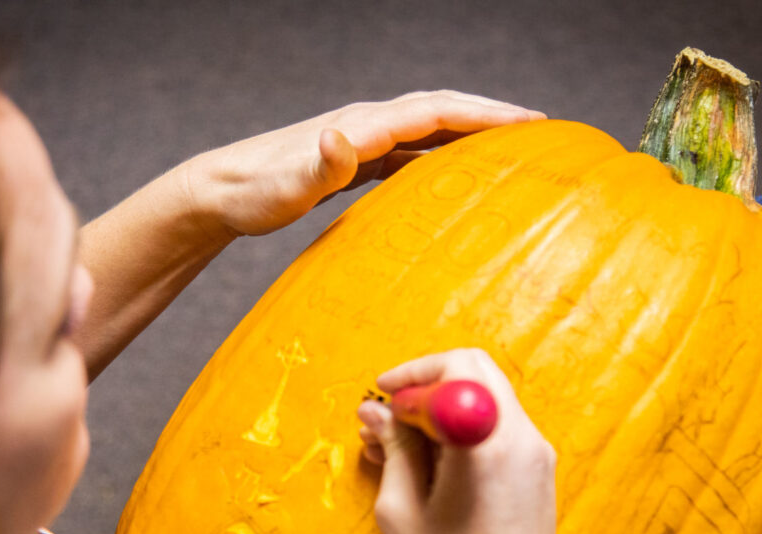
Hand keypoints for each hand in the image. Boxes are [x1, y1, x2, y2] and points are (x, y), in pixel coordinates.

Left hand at [179, 91, 543, 237]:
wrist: (219, 190)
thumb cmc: (253, 193)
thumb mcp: (286, 186)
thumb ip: (317, 165)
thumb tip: (338, 139)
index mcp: (363, 126)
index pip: (437, 111)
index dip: (486, 114)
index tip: (532, 123)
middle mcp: (366, 124)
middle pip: (442, 112)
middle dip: (492, 117)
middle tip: (542, 130)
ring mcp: (361, 139)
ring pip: (429, 130)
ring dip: (471, 134)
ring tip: (513, 150)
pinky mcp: (354, 159)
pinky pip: (411, 153)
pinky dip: (441, 157)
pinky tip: (455, 178)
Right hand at [357, 348, 557, 533]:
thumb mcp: (401, 510)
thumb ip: (394, 448)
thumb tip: (377, 409)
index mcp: (489, 442)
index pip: (457, 368)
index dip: (413, 375)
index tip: (381, 397)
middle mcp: (524, 439)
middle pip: (477, 374)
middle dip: (426, 385)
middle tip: (387, 415)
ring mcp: (538, 456)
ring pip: (486, 400)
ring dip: (440, 411)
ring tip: (395, 448)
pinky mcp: (539, 475)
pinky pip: (498, 430)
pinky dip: (462, 432)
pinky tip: (427, 466)